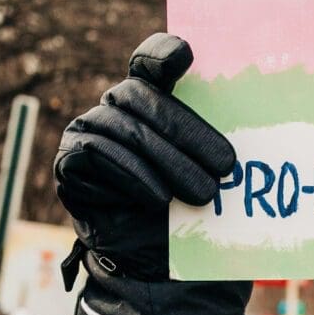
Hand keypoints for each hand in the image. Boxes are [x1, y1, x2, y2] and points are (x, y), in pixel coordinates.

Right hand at [55, 34, 236, 282]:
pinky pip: (96, 155)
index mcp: (150, 99)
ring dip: (168, 162)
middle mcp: (115, 108)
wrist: (153, 262)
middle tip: (226, 167)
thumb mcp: (207, 170)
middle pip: (139, 94)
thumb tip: (244, 124)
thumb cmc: (186, 210)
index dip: (162, 52)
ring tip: (203, 194)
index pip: (149, 60)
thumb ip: (212, 140)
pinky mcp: (69, 162)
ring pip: (124, 128)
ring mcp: (88, 131)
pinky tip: (158, 198)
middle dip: (186, 131)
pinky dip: (132, 176)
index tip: (186, 54)